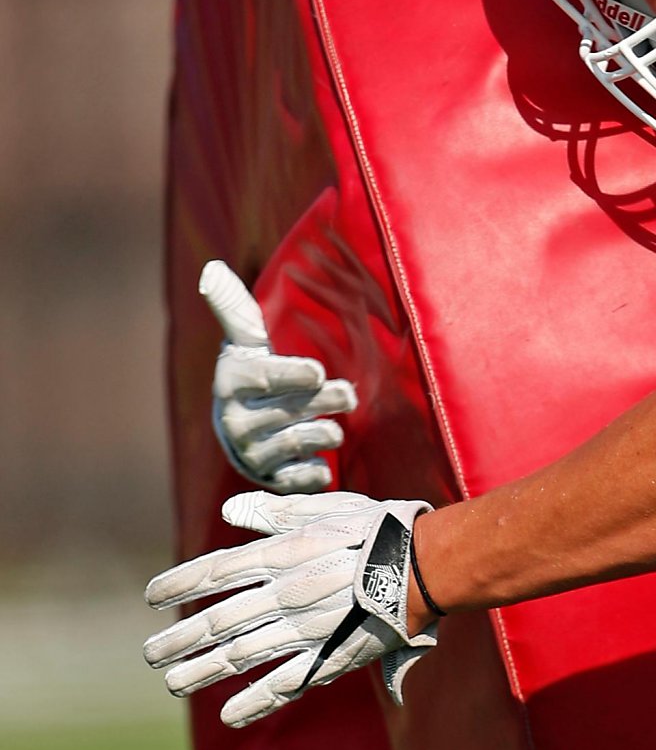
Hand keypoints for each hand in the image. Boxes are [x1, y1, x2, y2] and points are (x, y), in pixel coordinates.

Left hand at [144, 492, 436, 727]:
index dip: (180, 584)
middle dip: (180, 639)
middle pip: (217, 620)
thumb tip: (232, 511)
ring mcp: (305, 629)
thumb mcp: (324, 508)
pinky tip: (229, 714)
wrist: (427, 565)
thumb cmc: (380, 529)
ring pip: (241, 656)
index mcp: (280, 554)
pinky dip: (255, 701)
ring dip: (202, 672)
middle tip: (150, 655)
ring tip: (173, 685)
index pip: (214, 571)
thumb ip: (275, 514)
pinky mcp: (330, 656)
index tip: (151, 598)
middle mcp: (283, 593)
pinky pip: (286, 683)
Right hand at [203, 260, 358, 492]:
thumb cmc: (253, 373)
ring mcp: (252, 452)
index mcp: (232, 381)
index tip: (317, 370)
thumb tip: (212, 268)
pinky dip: (312, 474)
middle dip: (321, 401)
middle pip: (286, 411)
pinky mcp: (269, 479)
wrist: (243, 425)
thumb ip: (234, 307)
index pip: (263, 377)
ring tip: (336, 429)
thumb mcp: (244, 340)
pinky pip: (295, 481)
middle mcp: (236, 420)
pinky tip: (323, 465)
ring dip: (322, 435)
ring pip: (294, 444)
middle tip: (349, 394)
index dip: (291, 375)